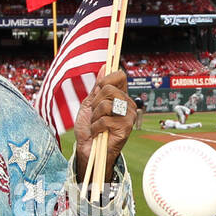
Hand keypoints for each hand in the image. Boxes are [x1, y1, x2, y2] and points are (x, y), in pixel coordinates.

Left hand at [73, 65, 135, 180]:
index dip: (106, 79)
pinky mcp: (126, 128)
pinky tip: (98, 133)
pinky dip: (96, 127)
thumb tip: (104, 66)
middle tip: (95, 114)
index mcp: (120, 96)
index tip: (97, 89)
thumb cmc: (88, 128)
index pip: (119, 75)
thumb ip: (97, 87)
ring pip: (106, 103)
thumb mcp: (90, 104)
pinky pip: (105, 119)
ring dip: (95, 116)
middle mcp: (127, 104)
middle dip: (95, 102)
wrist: (87, 149)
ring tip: (96, 124)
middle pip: (109, 89)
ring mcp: (128, 116)